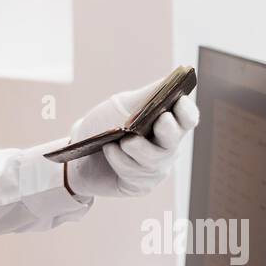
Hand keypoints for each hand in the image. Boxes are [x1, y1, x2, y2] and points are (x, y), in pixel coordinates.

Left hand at [66, 78, 199, 197]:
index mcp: (166, 122)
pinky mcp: (141, 185)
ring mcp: (155, 168)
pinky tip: (108, 149)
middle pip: (174, 139)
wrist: (78, 153)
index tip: (179, 101)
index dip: (187, 111)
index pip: (188, 118)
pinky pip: (135, 174)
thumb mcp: (123, 105)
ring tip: (118, 140)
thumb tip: (170, 80)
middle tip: (160, 120)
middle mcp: (166, 147)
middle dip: (168, 130)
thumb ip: (147, 94)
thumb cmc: (104, 125)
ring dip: (135, 146)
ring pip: (153, 159)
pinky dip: (119, 159)